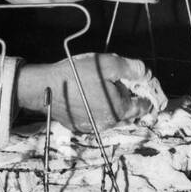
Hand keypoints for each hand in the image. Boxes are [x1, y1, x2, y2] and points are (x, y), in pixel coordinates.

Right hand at [16, 53, 148, 132]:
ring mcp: (92, 127)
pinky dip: (96, 107)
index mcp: (120, 110)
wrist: (44, 86)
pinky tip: (87, 94)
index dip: (145, 92)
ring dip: (111, 102)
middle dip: (127, 96)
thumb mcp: (109, 64)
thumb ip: (132, 68)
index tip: (140, 82)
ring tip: (100, 86)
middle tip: (117, 80)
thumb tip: (146, 73)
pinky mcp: (78, 126)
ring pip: (112, 115)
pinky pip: (95, 117)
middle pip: (128, 110)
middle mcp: (108, 123)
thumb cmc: (77, 74)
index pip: (143, 106)